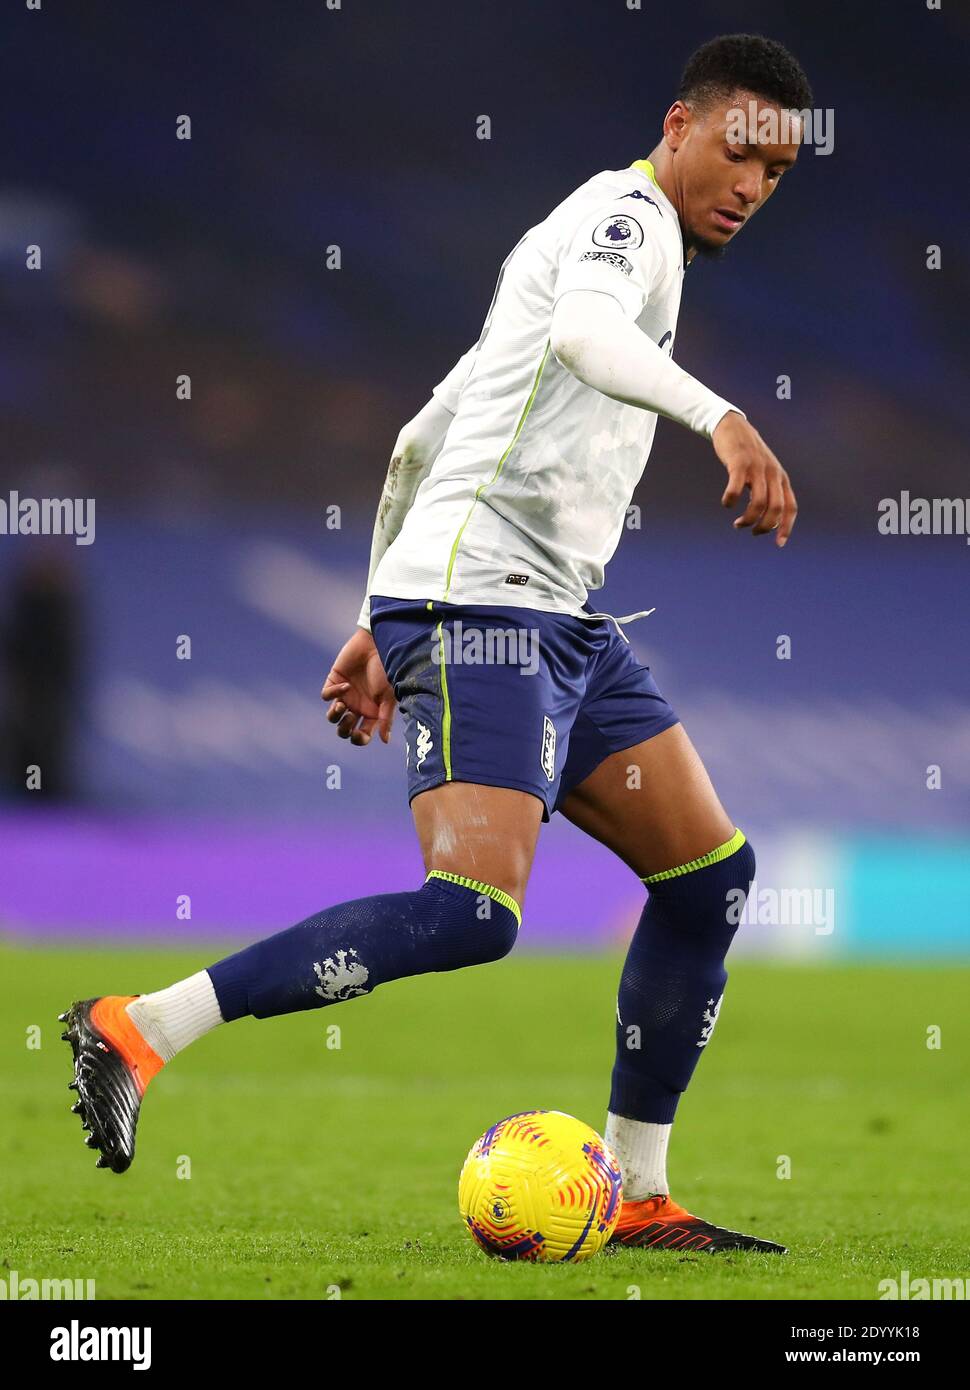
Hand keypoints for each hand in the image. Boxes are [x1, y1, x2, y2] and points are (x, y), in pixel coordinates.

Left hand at [321, 628, 396, 746]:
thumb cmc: (387, 669)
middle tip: (351, 718)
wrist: (376, 644)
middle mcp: (357, 707)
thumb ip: (386, 719)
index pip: (362, 735)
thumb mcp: (389, 696)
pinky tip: (345, 685)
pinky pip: (326, 696)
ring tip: (342, 706)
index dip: (358, 739)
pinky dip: (333, 693)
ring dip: (335, 716)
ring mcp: (345, 696)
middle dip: (344, 729)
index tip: (359, 734)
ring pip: (332, 717)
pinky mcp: (334, 682)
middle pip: (344, 730)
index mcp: (372, 713)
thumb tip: (385, 741)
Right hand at [713, 411, 797, 546]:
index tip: (779, 544)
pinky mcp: (739, 463)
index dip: (787, 527)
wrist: (733, 427)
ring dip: (748, 519)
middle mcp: (772, 474)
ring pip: (758, 502)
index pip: (790, 507)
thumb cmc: (747, 456)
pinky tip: (727, 503)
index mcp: (781, 478)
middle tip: (751, 532)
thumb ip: (770, 493)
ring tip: (738, 524)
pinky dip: (731, 500)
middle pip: (776, 508)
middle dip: (765, 526)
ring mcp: (756, 468)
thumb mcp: (765, 473)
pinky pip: (736, 488)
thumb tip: (770, 523)